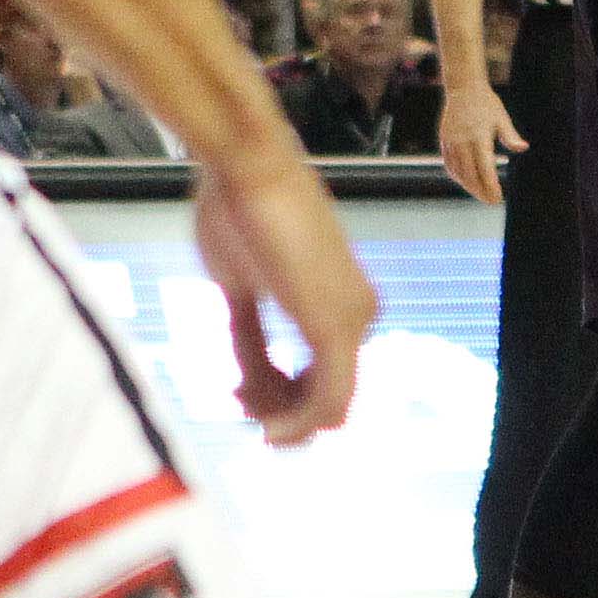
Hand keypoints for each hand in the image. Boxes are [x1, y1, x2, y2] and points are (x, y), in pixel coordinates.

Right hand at [192, 152, 377, 443]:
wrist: (246, 167)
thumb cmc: (237, 213)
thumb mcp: (241, 291)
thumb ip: (252, 341)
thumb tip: (250, 388)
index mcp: (343, 301)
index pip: (325, 377)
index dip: (281, 400)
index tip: (235, 393)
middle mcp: (362, 314)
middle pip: (327, 398)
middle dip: (280, 411)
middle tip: (234, 400)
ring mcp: (355, 321)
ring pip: (328, 408)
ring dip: (283, 419)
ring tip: (239, 398)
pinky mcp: (336, 328)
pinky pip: (327, 402)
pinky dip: (296, 424)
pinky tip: (267, 429)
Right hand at [437, 79, 524, 205]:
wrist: (463, 89)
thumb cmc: (486, 104)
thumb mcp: (501, 118)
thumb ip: (510, 135)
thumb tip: (523, 148)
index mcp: (479, 137)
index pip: (485, 168)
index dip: (490, 185)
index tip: (497, 198)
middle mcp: (462, 142)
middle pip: (470, 174)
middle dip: (480, 191)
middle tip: (491, 201)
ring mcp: (451, 142)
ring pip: (458, 172)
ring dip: (469, 186)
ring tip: (481, 195)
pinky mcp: (444, 141)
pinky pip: (450, 165)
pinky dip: (457, 176)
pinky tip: (466, 182)